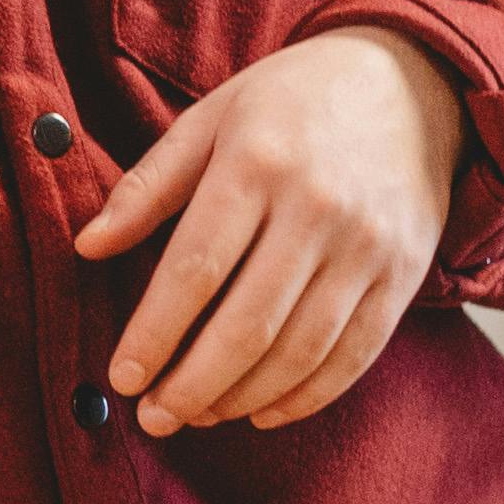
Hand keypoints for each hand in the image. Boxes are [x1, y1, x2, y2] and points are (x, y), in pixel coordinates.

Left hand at [68, 25, 467, 436]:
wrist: (415, 84)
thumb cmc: (292, 102)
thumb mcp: (211, 118)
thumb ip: (148, 187)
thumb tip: (88, 247)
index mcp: (258, 164)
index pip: (196, 269)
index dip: (155, 333)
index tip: (122, 377)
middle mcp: (319, 210)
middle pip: (248, 324)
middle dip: (192, 384)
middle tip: (154, 419)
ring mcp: (369, 248)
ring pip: (301, 351)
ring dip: (242, 398)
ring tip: (197, 415)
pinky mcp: (405, 275)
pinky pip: (353, 356)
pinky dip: (305, 397)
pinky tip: (261, 412)